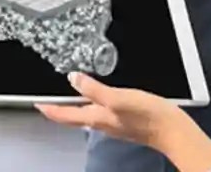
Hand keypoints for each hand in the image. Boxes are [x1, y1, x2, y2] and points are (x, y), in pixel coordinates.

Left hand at [36, 73, 210, 171]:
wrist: (174, 132)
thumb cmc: (149, 117)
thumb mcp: (118, 97)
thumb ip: (94, 89)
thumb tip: (73, 79)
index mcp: (97, 118)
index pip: (65, 115)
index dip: (49, 109)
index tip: (37, 102)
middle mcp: (102, 123)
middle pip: (73, 116)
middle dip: (60, 108)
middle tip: (48, 99)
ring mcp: (114, 123)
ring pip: (87, 114)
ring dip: (75, 105)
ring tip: (68, 95)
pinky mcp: (126, 120)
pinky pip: (102, 112)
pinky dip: (93, 103)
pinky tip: (98, 96)